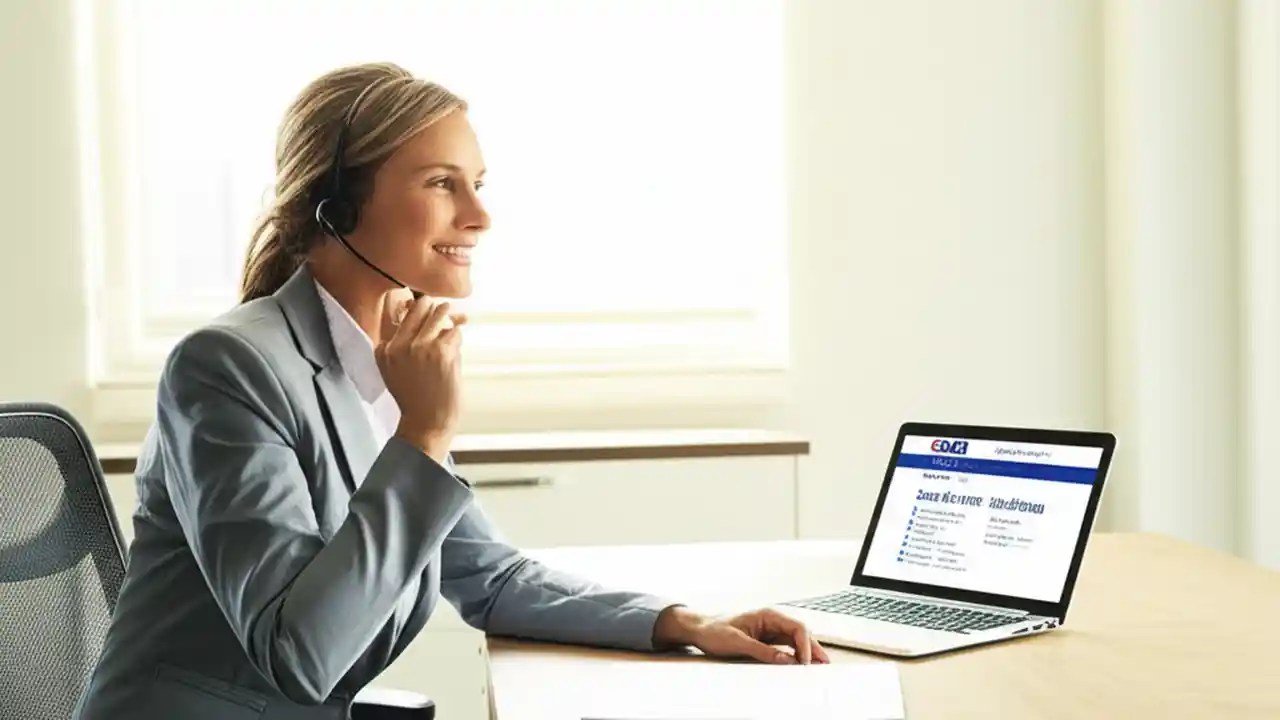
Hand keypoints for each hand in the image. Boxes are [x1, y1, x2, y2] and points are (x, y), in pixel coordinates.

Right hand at [376, 291, 467, 464]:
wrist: (426, 423)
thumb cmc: (416, 398)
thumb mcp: (395, 370)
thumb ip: (403, 345)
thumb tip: (429, 316)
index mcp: (384, 350)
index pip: (401, 312)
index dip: (418, 307)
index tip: (427, 307)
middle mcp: (400, 345)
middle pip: (421, 306)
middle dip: (435, 308)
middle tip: (445, 311)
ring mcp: (420, 346)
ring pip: (440, 315)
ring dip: (450, 320)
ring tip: (453, 328)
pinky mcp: (441, 351)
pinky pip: (455, 332)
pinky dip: (458, 341)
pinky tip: (454, 355)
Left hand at [652, 606, 829, 664]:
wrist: (700, 629)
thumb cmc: (715, 631)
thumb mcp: (737, 643)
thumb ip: (763, 651)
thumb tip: (786, 660)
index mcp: (768, 614)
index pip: (797, 627)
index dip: (806, 645)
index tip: (805, 662)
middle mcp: (772, 619)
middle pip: (801, 632)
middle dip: (813, 648)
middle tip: (824, 665)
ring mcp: (771, 628)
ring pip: (796, 639)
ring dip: (807, 651)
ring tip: (820, 666)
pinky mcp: (767, 638)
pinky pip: (787, 645)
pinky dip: (796, 654)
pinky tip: (802, 664)